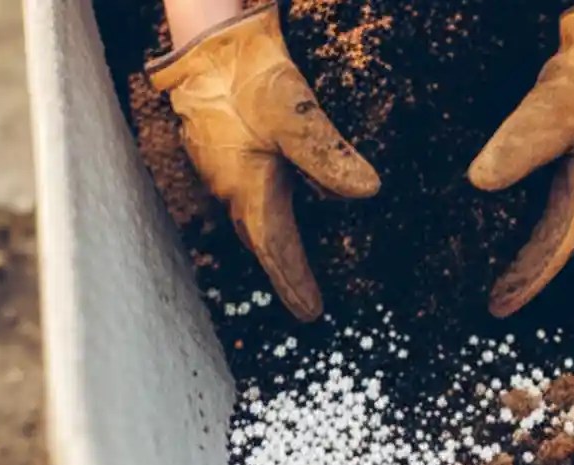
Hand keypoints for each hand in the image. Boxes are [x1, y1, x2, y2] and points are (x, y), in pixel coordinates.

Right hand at [148, 2, 380, 321]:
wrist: (205, 43)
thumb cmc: (244, 75)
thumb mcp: (291, 113)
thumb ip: (327, 153)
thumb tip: (367, 192)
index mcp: (248, 188)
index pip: (277, 249)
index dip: (295, 281)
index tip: (311, 313)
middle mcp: (231, 186)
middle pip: (261, 241)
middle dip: (282, 271)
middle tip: (303, 301)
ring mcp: (223, 167)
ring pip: (251, 219)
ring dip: (271, 246)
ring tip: (289, 267)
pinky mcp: (223, 147)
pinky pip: (245, 194)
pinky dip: (263, 215)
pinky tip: (275, 207)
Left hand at [468, 6, 573, 317]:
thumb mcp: (548, 112)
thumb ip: (515, 146)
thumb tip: (478, 182)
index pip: (553, 252)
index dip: (526, 282)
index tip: (500, 307)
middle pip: (552, 255)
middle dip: (521, 283)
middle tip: (489, 310)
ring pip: (551, 242)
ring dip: (524, 267)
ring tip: (493, 294)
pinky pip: (550, 224)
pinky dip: (528, 243)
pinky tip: (504, 253)